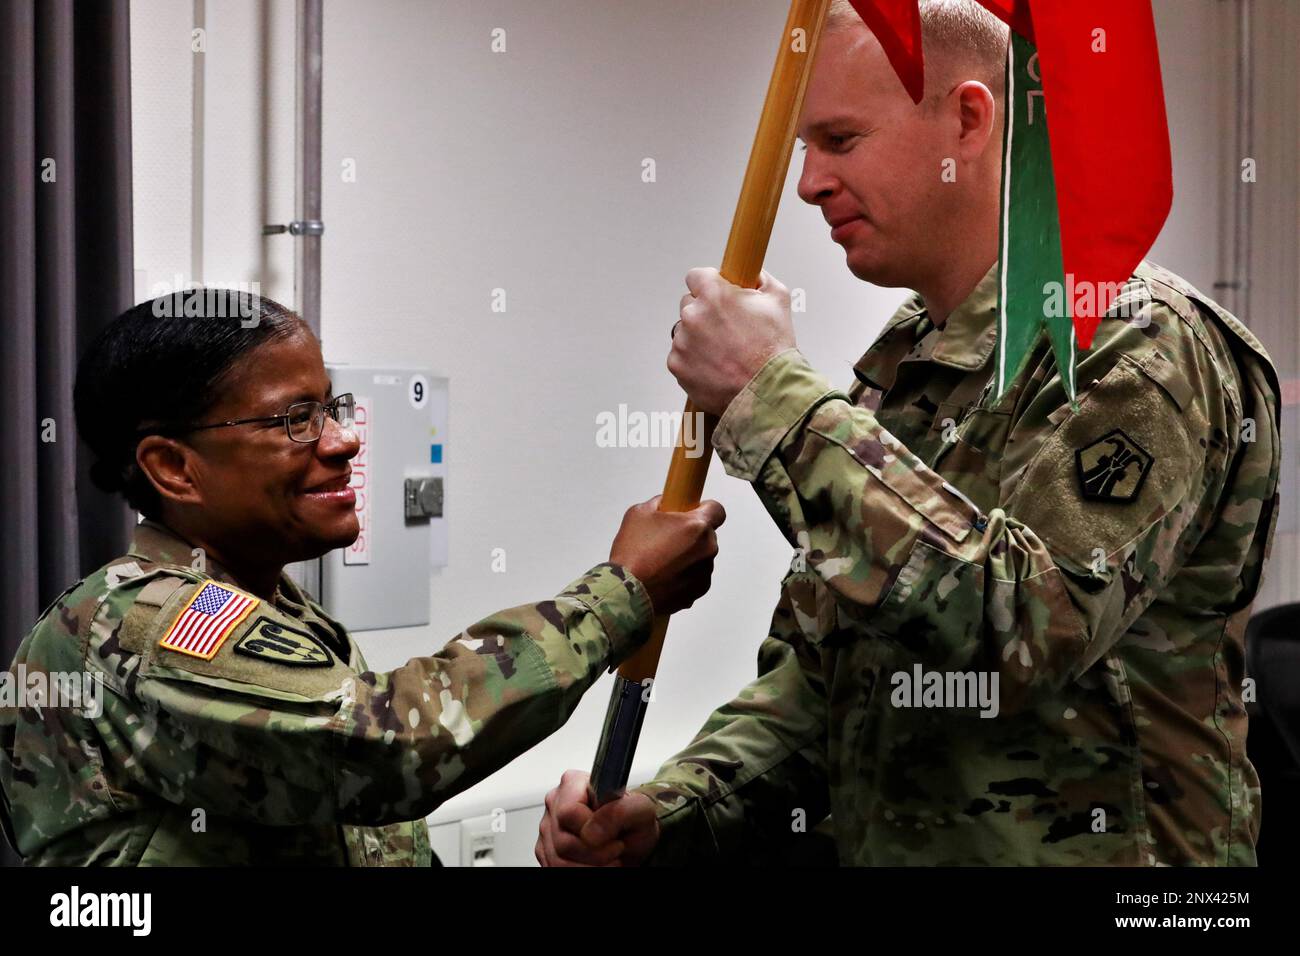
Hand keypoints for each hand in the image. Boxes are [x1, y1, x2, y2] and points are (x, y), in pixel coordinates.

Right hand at [535, 770, 659, 866]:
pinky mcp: (546, 850)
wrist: (630, 840)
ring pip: (558, 860)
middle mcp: (556, 803)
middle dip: (596, 854)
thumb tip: (593, 830)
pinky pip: (555, 868)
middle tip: (616, 848)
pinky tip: (596, 864)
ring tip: (609, 858)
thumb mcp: (641, 810)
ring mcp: (548, 828)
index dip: (592, 829)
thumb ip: (621, 811)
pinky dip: (581, 872)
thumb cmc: (632, 822)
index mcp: (573, 783)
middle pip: (563, 841)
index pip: (570, 811)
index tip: (612, 835)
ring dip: (590, 867)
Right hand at [609, 496, 724, 615]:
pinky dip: (684, 575)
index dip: (704, 508)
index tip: (693, 511)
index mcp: (697, 526)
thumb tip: (664, 504)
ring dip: (687, 556)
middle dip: (690, 534)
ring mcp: (705, 572)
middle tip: (666, 538)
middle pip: (706, 535)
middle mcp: (707, 549)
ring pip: (701, 556)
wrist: (627, 593)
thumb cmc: (632, 554)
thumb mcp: (639, 514)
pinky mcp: (699, 591)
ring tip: (660, 561)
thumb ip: (658, 503)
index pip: (717, 510)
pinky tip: (663, 575)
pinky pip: (696, 576)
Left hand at [668, 267, 796, 415]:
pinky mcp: (677, 365)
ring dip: (698, 338)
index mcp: (714, 294)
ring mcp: (682, 342)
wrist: (767, 392)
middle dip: (705, 313)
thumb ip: (761, 279)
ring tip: (723, 352)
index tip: (715, 294)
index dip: (708, 284)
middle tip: (726, 329)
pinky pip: (680, 356)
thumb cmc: (774, 350)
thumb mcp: (778, 301)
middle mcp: (693, 315)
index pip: (696, 276)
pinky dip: (693, 360)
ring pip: (684, 332)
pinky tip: (715, 366)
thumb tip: (753, 274)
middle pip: (689, 304)